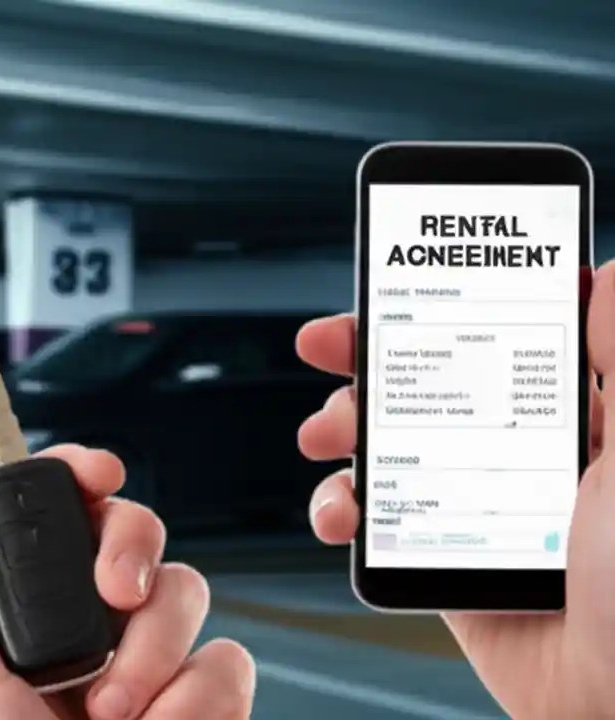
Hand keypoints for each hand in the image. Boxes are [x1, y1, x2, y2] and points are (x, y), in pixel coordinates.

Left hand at [0, 445, 255, 719]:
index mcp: (22, 616)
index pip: (61, 516)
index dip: (82, 476)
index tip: (97, 471)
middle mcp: (88, 635)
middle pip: (136, 534)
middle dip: (131, 551)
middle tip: (113, 594)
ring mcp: (149, 672)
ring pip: (190, 594)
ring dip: (154, 651)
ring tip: (114, 714)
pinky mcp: (200, 711)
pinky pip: (230, 663)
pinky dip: (198, 700)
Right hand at [296, 263, 614, 719]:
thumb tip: (611, 276)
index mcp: (581, 418)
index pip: (504, 334)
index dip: (446, 301)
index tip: (399, 277)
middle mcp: (523, 453)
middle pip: (431, 381)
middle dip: (368, 360)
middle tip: (327, 345)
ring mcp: (476, 504)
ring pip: (391, 445)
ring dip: (342, 430)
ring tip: (324, 436)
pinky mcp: (440, 556)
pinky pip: (376, 520)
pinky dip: (341, 509)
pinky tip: (341, 514)